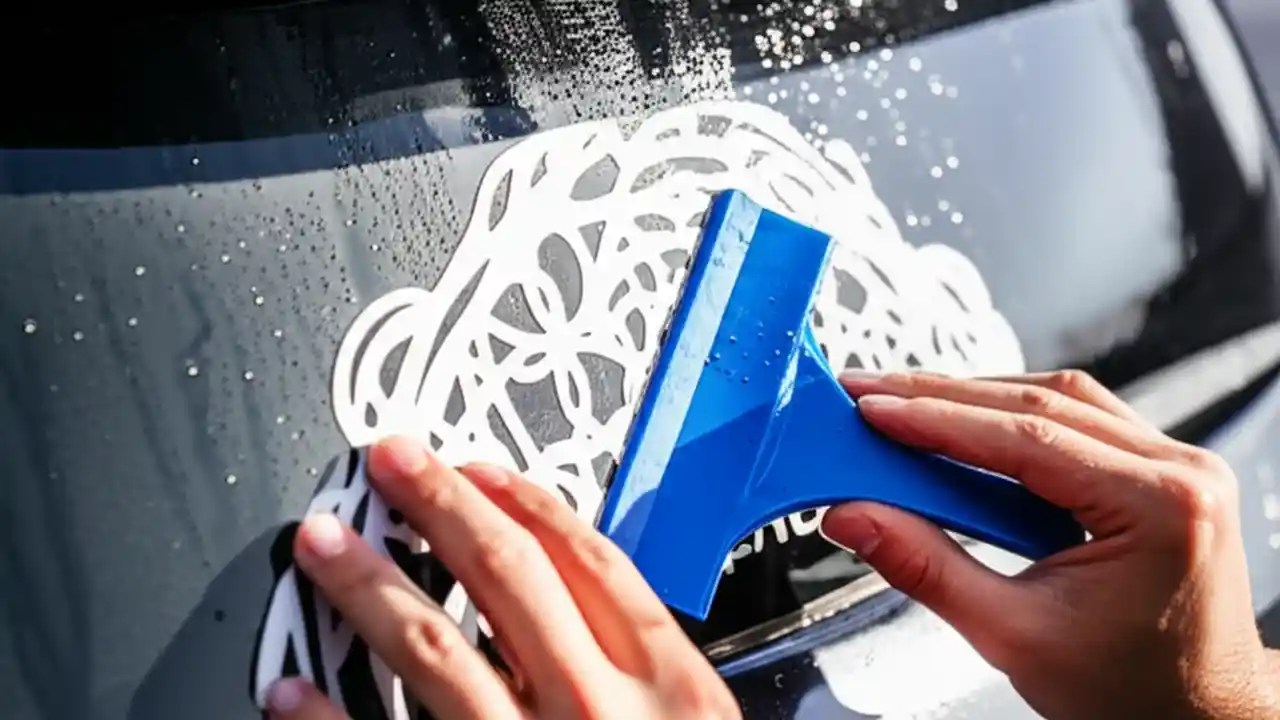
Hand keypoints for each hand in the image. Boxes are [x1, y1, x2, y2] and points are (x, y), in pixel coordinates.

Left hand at [263, 437, 739, 719]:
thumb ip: (647, 665)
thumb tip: (577, 594)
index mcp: (670, 686)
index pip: (588, 558)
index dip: (521, 498)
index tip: (473, 468)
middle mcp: (600, 712)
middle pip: (506, 578)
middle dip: (438, 505)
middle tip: (389, 461)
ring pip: (435, 652)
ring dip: (369, 588)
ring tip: (323, 544)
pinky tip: (291, 691)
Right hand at [826, 370, 1278, 719]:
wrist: (1195, 719)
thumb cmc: (1130, 691)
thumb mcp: (1012, 635)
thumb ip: (925, 567)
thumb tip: (855, 517)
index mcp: (1160, 507)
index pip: (1027, 438)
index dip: (936, 417)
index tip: (872, 409)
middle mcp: (1179, 471)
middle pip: (1040, 404)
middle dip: (941, 396)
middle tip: (869, 393)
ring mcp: (1175, 465)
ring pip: (1058, 401)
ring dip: (975, 398)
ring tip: (903, 405)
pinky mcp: (1156, 471)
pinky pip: (1076, 420)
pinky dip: (1010, 418)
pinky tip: (962, 423)